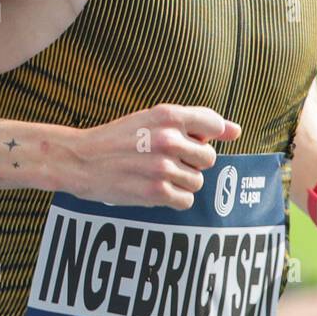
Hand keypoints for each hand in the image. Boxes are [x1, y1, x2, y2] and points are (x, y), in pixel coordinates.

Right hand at [70, 103, 240, 208]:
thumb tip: (235, 131)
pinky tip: (155, 188)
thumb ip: (193, 124)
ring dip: (182, 181)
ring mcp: (163, 167)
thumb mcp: (151, 119)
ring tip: (157, 174)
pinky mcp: (157, 192)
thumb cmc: (118, 139)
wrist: (81, 160)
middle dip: (192, 161)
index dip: (211, 134)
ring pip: (197, 181)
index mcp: (167, 115)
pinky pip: (186, 200)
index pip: (212, 122)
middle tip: (167, 159)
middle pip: (208, 157)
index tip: (199, 141)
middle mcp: (168, 139)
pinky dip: (174, 198)